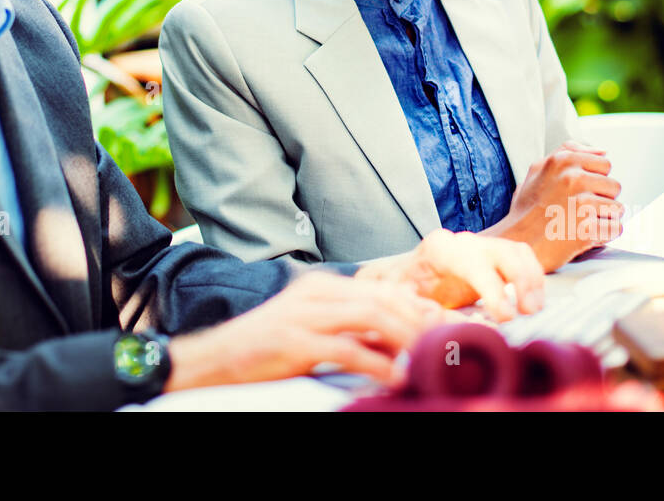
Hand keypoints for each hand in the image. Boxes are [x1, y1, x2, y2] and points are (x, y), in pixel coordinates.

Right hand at [164, 271, 444, 391]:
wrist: (217, 356)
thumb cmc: (268, 347)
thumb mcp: (313, 329)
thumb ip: (351, 331)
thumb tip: (396, 344)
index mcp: (324, 286)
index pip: (382, 290)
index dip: (417, 306)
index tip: (444, 325)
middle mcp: (318, 292)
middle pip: (383, 300)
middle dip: (419, 321)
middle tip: (446, 343)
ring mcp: (306, 315)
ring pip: (371, 318)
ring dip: (406, 339)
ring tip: (428, 359)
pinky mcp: (296, 341)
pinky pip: (347, 350)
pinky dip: (377, 363)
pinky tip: (395, 376)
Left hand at [354, 228, 544, 321]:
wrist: (401, 275)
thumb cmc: (401, 288)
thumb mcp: (401, 299)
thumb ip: (424, 311)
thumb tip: (456, 326)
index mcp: (439, 249)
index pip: (474, 263)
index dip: (493, 289)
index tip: (506, 317)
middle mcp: (464, 242)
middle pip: (503, 251)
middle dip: (521, 281)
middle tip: (527, 313)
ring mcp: (482, 246)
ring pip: (517, 252)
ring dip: (532, 280)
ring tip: (534, 310)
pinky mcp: (494, 257)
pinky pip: (523, 258)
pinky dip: (534, 278)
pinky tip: (534, 302)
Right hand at [483, 140, 623, 271]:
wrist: (517, 244)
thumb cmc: (526, 212)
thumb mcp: (538, 171)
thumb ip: (568, 153)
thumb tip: (601, 151)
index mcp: (562, 161)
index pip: (604, 164)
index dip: (595, 180)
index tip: (581, 190)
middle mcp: (573, 178)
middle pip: (614, 186)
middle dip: (602, 199)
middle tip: (580, 210)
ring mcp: (582, 203)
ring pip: (617, 208)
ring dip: (603, 218)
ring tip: (580, 223)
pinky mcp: (588, 228)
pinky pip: (615, 229)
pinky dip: (604, 236)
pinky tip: (585, 235)